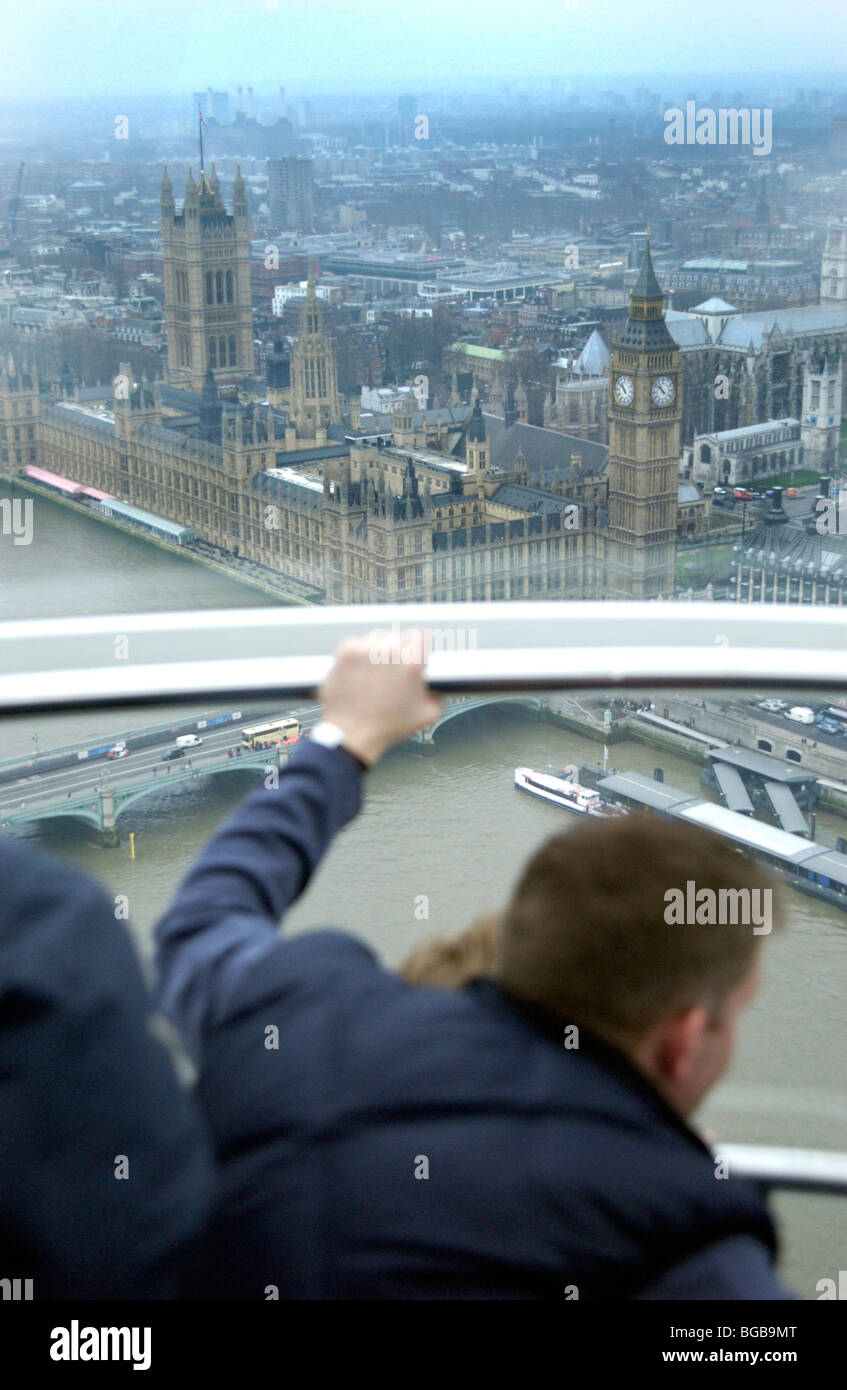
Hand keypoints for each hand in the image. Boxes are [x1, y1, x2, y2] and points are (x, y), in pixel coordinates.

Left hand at [318, 629, 443, 766]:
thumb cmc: (389, 726)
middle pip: (398, 638)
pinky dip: (359, 656)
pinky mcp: (347, 652)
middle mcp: (390, 652)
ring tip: (374, 675)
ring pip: (376, 640)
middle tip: (391, 673)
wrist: (352, 734)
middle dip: (397, 653)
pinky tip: (360, 673)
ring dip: (377, 653)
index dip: (418, 647)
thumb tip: (436, 682)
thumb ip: (439, 693)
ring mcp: (366, 650)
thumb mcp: (428, 715)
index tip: (413, 655)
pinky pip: (357, 644)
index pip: (421, 635)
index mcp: (413, 664)